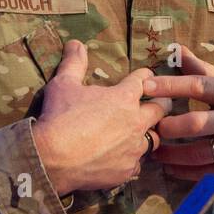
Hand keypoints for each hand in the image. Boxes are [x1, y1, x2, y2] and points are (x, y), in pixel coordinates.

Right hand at [31, 39, 171, 195]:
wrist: (52, 159)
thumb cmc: (59, 117)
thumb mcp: (64, 84)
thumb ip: (74, 63)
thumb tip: (75, 43)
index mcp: (124, 97)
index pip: (144, 79)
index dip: (144, 76)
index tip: (143, 77)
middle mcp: (136, 122)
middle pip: (162, 108)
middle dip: (161, 103)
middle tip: (156, 103)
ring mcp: (133, 148)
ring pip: (155, 138)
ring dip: (149, 133)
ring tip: (141, 132)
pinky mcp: (126, 170)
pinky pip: (137, 164)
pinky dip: (132, 160)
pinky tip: (124, 158)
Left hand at [143, 45, 213, 185]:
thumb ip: (207, 70)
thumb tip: (179, 51)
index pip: (198, 86)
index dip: (170, 86)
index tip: (146, 86)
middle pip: (196, 123)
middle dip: (169, 126)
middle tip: (150, 127)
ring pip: (198, 153)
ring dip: (172, 154)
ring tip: (156, 151)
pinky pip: (208, 172)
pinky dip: (186, 172)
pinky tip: (172, 168)